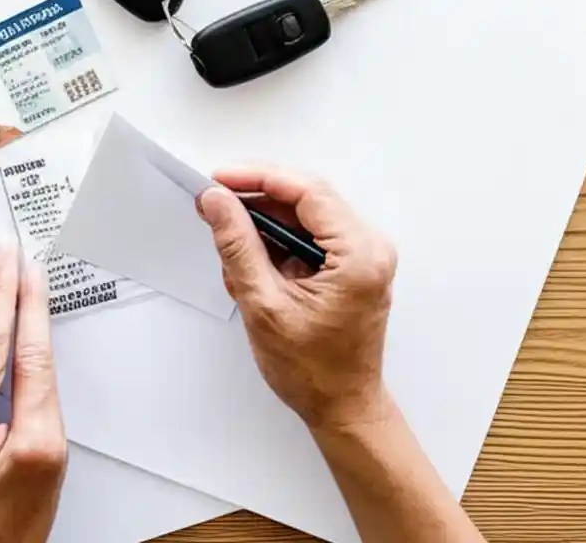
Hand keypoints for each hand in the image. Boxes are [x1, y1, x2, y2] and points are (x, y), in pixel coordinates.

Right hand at [197, 168, 396, 429]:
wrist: (342, 406)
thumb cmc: (315, 372)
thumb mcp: (264, 305)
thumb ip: (238, 247)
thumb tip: (217, 204)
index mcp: (360, 256)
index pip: (307, 192)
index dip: (259, 178)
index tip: (221, 180)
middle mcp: (370, 248)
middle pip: (307, 198)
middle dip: (257, 200)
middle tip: (215, 204)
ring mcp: (363, 256)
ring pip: (305, 216)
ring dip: (264, 225)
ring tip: (231, 250)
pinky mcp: (351, 265)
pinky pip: (310, 236)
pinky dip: (277, 243)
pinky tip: (253, 265)